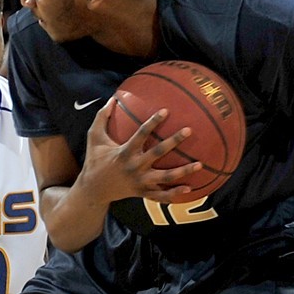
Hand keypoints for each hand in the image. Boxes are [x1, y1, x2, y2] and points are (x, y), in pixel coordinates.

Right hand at [81, 100, 204, 205]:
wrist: (93, 190)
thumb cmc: (94, 161)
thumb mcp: (94, 138)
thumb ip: (102, 118)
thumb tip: (112, 98)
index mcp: (124, 153)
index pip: (141, 134)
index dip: (153, 122)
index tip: (166, 111)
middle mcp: (135, 167)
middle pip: (158, 153)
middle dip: (174, 141)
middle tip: (188, 130)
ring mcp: (140, 182)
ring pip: (166, 177)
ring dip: (183, 171)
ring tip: (200, 164)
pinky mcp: (142, 193)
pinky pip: (161, 195)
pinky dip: (175, 193)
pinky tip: (189, 189)